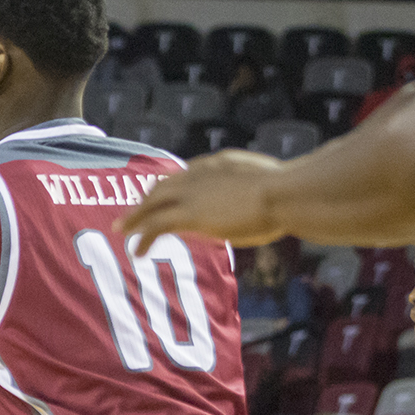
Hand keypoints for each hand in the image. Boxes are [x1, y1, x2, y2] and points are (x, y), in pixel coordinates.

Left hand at [118, 149, 286, 252]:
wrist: (287, 192)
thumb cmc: (294, 191)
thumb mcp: (274, 184)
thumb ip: (261, 190)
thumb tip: (267, 201)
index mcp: (222, 163)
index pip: (190, 173)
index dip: (176, 185)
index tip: (166, 194)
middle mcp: (202, 173)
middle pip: (165, 185)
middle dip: (147, 198)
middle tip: (133, 210)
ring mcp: (194, 193)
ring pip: (153, 203)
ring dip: (135, 217)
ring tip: (121, 230)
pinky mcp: (191, 214)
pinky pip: (157, 225)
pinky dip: (143, 236)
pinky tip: (136, 251)